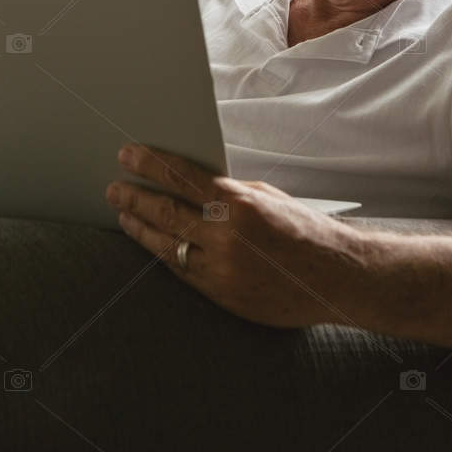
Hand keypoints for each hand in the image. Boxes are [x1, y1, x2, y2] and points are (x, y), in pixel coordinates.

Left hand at [106, 143, 368, 328]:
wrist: (338, 277)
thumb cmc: (305, 231)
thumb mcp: (267, 198)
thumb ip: (227, 193)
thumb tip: (188, 185)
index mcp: (240, 204)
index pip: (181, 177)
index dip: (149, 165)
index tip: (126, 155)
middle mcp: (227, 237)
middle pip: (165, 213)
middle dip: (134, 199)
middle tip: (114, 190)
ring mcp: (222, 270)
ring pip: (166, 247)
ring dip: (141, 229)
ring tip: (124, 216)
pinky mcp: (223, 296)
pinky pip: (182, 273)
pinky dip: (163, 255)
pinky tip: (151, 244)